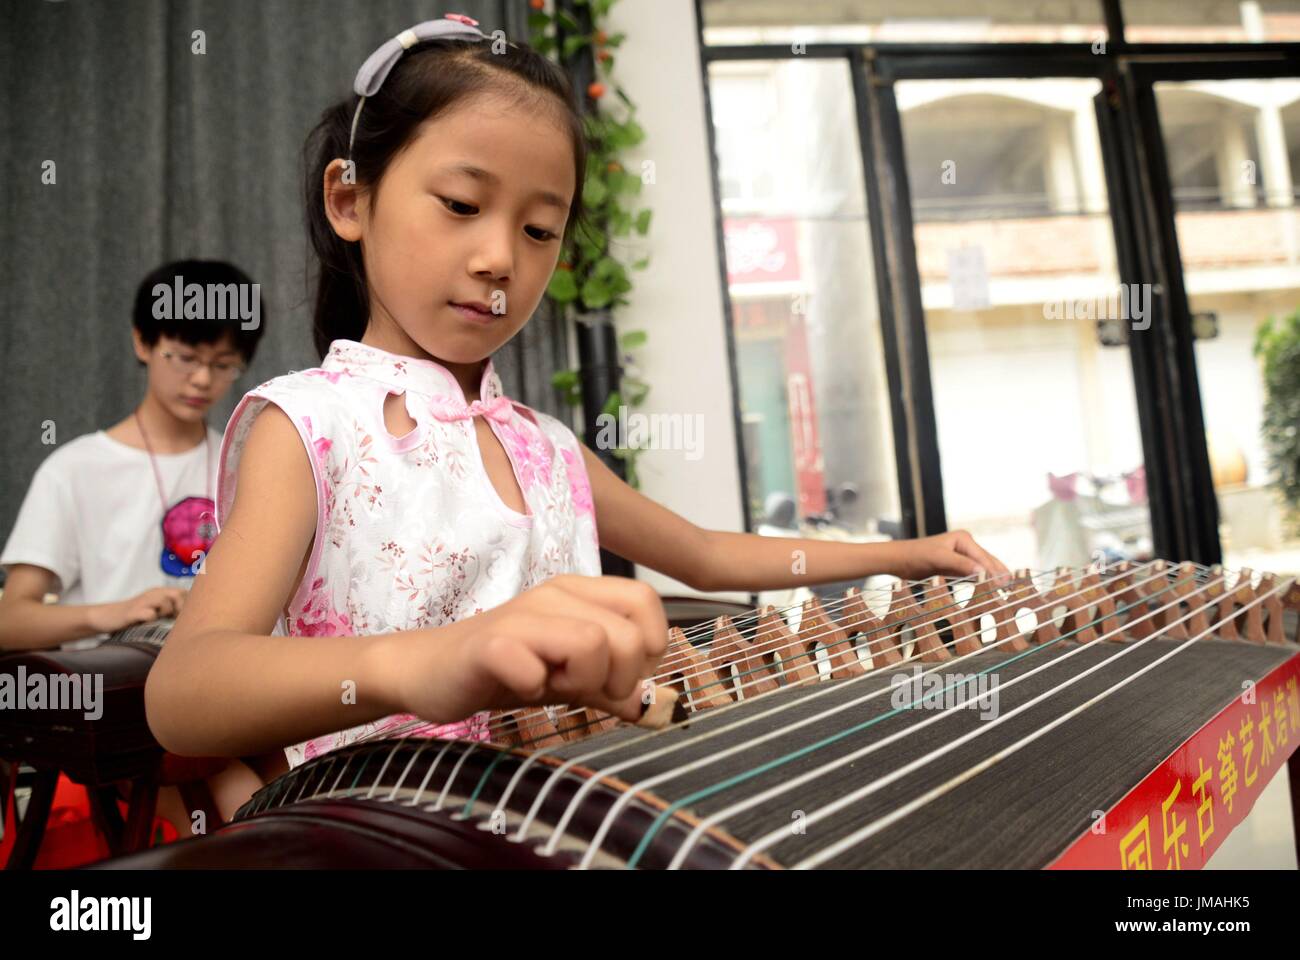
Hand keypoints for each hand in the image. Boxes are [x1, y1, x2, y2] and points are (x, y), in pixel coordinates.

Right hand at [88, 587, 187, 633]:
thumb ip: (171, 611)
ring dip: (166, 613)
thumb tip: (194, 620)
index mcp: (160, 593)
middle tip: (174, 620)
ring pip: (164, 601)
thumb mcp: (155, 611)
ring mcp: (142, 602)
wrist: (106, 617)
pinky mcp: (132, 612)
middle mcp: (153, 594)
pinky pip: (148, 614)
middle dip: (180, 608)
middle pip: (177, 594)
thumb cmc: (135, 617)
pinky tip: (147, 624)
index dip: (189, 604)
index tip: (186, 618)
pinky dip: (151, 620)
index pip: (184, 593)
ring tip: (160, 621)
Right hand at [394, 575, 669, 724]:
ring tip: (550, 686)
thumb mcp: (569, 678)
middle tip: (582, 689)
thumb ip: (611, 688)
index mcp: (578, 593)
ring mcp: (522, 615)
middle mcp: (555, 594)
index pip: (645, 600)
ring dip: (580, 683)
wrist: (428, 669)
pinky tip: (519, 687)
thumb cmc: (505, 669)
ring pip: (593, 645)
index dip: (649, 645)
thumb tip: (654, 706)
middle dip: (618, 679)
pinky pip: (536, 668)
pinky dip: (535, 688)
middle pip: (627, 636)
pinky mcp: (491, 643)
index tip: (622, 675)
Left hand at [892, 530, 1011, 584]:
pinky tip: (991, 589)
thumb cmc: (916, 555)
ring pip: (982, 569)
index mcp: (964, 538)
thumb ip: (960, 565)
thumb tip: (983, 573)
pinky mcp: (956, 566)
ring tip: (1008, 590)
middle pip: (987, 562)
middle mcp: (965, 545)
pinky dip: (982, 581)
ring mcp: (961, 556)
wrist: (899, 560)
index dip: (994, 571)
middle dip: (999, 574)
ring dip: (993, 578)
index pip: (983, 558)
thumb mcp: (938, 559)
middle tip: (1014, 588)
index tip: (1005, 584)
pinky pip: (973, 575)